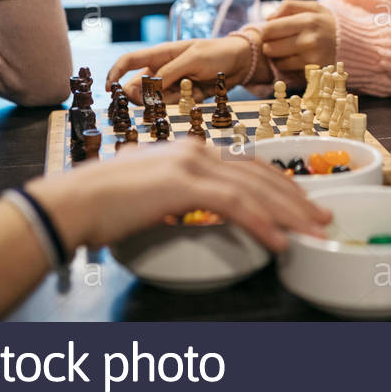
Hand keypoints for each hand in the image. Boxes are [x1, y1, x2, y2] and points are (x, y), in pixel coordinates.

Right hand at [27, 139, 332, 252]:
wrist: (69, 202)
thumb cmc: (102, 204)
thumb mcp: (150, 191)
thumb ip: (179, 192)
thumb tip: (198, 209)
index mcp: (191, 149)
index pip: (248, 165)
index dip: (280, 184)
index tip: (301, 203)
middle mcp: (197, 149)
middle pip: (261, 174)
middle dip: (296, 198)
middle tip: (322, 219)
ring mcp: (191, 164)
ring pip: (256, 189)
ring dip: (290, 213)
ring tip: (312, 232)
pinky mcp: (184, 184)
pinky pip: (236, 206)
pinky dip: (262, 224)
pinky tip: (279, 242)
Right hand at [106, 36, 250, 101]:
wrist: (241, 63)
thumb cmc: (216, 53)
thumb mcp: (193, 58)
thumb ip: (171, 72)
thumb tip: (150, 87)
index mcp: (160, 54)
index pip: (130, 61)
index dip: (116, 73)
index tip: (110, 88)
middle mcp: (163, 70)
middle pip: (139, 86)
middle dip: (141, 96)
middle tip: (152, 101)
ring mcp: (173, 84)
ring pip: (156, 99)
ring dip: (166, 101)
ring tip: (188, 90)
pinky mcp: (184, 97)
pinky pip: (174, 105)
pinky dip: (182, 104)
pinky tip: (199, 93)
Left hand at [261, 0, 335, 72]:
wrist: (354, 43)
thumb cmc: (327, 23)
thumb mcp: (313, 7)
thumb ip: (289, 6)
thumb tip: (267, 19)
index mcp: (308, 21)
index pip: (269, 29)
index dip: (265, 31)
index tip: (271, 31)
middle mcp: (309, 41)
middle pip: (269, 48)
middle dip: (269, 44)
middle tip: (277, 41)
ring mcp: (312, 59)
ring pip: (277, 61)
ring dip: (277, 56)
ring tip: (288, 49)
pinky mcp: (313, 72)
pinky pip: (288, 70)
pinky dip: (287, 64)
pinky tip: (296, 57)